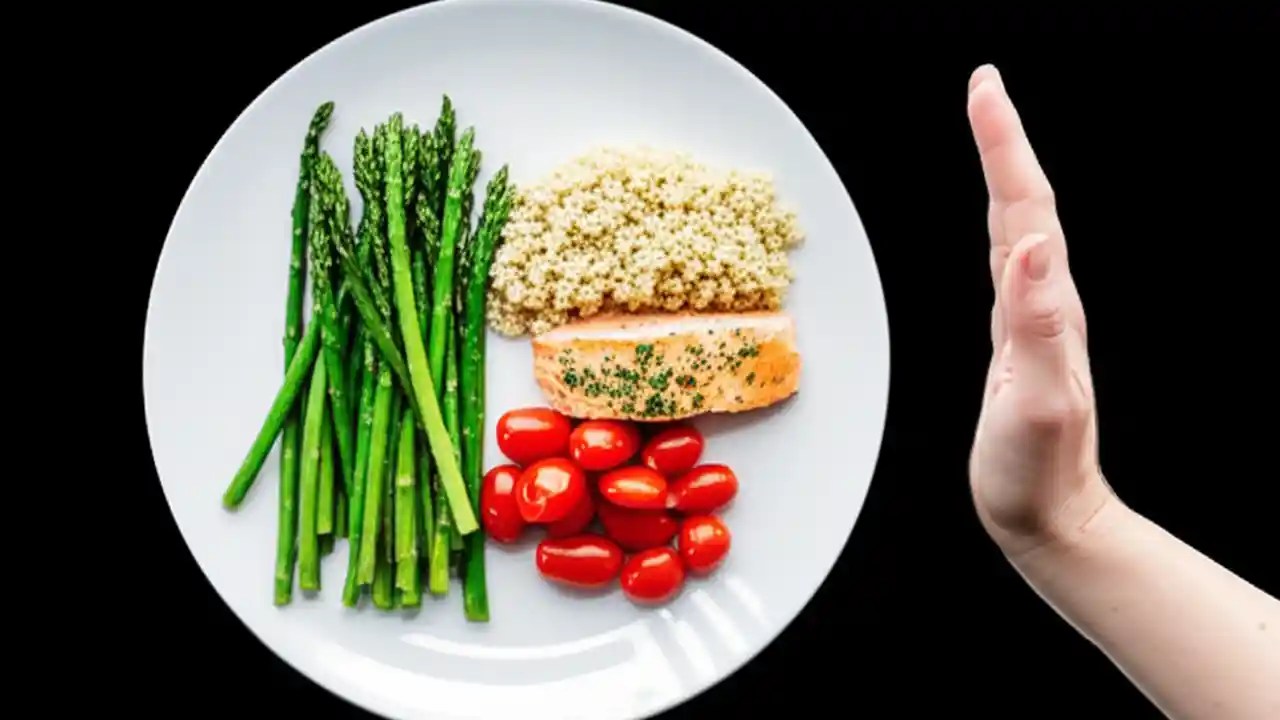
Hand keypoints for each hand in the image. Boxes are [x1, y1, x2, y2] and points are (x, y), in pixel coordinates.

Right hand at [965, 65, 1114, 558]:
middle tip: (984, 89)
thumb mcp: (1040, 399)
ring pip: (1017, 225)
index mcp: (1045, 307)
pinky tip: (998, 223)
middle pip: (1023, 202)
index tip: (986, 91)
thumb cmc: (1036, 469)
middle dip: (1002, 140)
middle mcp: (1043, 302)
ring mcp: (1030, 319)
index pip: (1025, 208)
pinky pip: (1006, 260)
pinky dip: (998, 221)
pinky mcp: (1014, 339)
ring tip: (988, 132)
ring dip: (1003, 172)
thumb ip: (1037, 322)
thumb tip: (1034, 244)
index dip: (1003, 146)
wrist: (1048, 515)